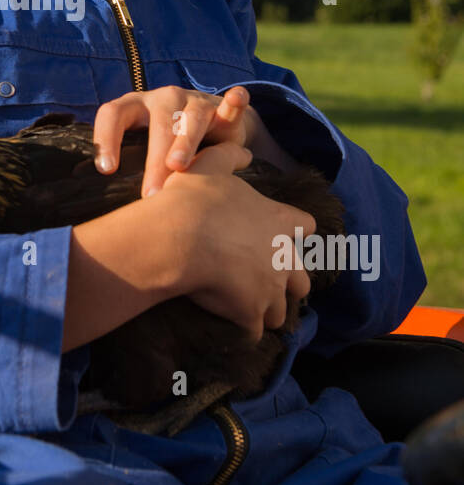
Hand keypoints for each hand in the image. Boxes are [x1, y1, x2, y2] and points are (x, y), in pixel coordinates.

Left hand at [93, 84, 259, 198]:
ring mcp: (194, 102)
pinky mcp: (221, 110)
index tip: (106, 169)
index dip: (106, 138)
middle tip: (152, 194)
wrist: (207, 126)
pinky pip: (229, 107)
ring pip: (191, 119)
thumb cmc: (163, 147)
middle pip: (158, 124)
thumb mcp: (141, 152)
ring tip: (178, 166)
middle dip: (154, 160)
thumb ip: (128, 169)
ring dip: (184, 142)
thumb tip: (115, 214)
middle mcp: (164, 99)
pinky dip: (233, 103)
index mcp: (135, 106)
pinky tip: (236, 98)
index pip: (113, 113)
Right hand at [159, 142, 313, 338]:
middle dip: (289, 283)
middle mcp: (282, 257)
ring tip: (250, 310)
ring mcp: (269, 288)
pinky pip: (253, 331)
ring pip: (280, 311)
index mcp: (278, 220)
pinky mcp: (250, 314)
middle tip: (269, 282)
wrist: (177, 239)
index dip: (295, 231)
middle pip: (302, 279)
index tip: (283, 235)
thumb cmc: (193, 199)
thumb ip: (232, 155)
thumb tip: (245, 152)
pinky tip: (232, 328)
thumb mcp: (211, 163)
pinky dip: (245, 331)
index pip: (306, 226)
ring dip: (267, 310)